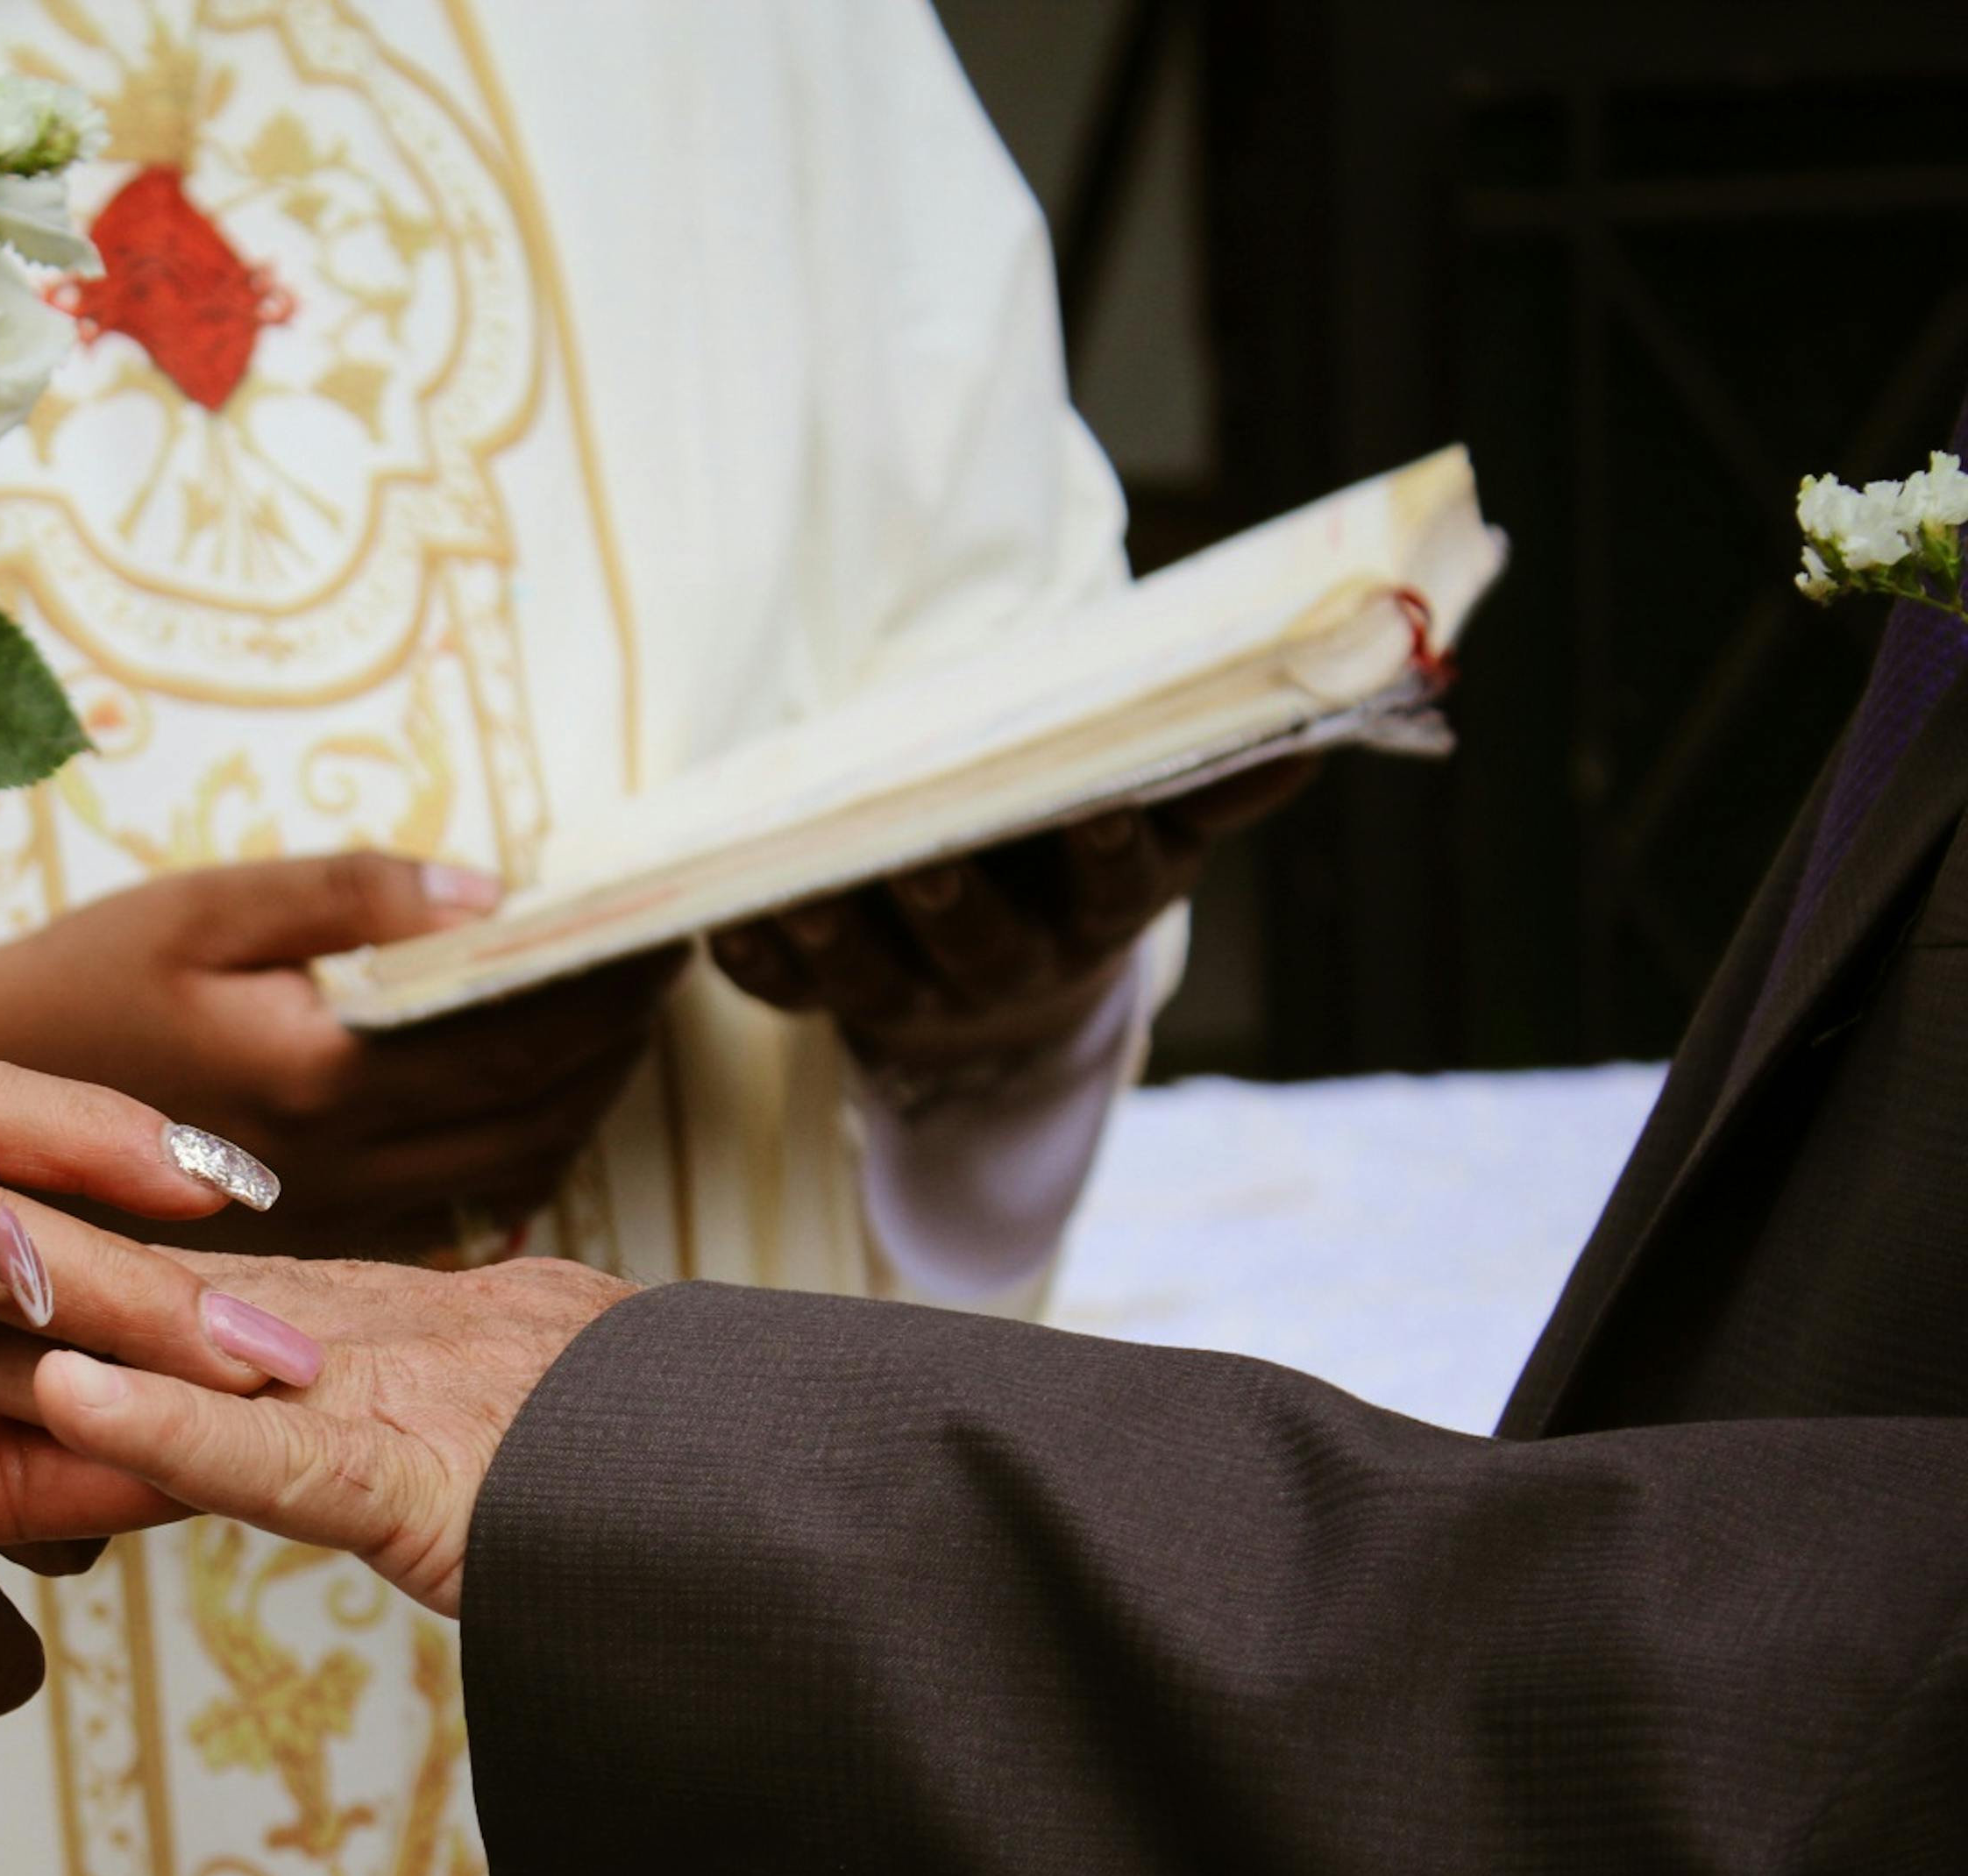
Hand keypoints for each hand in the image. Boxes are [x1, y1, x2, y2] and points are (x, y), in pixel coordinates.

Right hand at [0, 853, 685, 1257]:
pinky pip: (463, 1201)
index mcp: (326, 1079)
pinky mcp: (323, 1233)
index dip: (601, 990)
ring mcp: (339, 1213)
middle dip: (611, 1040)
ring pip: (512, 1166)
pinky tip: (538, 1099)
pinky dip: (521, 1149)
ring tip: (613, 1021)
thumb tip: (491, 895)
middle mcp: (348, 1168)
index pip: (516, 1043)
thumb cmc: (84, 982)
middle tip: (658, 969)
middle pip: (534, 1113)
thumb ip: (353, 898)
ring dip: (577, 1098)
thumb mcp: (207, 907)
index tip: (660, 930)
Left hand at [0, 1250, 634, 1619]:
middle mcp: (357, 1341)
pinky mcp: (433, 1479)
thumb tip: (373, 1435)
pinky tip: (38, 1408)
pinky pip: (274, 1457)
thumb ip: (423, 1437)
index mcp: (366, 1339)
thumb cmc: (680, 1495)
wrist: (819, 1518)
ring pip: (149, 1352)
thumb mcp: (518, 1451)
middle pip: (109, 1289)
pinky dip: (156, 1434)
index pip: (146, 1290)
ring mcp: (390, 1400)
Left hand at [709, 761, 1312, 1072]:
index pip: (1113, 885)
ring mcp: (912, 992)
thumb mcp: (1161, 815)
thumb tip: (1319, 714)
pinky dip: (753, 957)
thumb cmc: (1081, 849)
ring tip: (801, 885)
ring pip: (872, 978)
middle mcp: (1009, 965)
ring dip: (835, 934)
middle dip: (952, 901)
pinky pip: (786, 992)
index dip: (1102, 849)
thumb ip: (1217, 773)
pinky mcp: (825, 998)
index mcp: (1100, 907)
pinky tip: (719, 916)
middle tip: (922, 858)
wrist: (1007, 968)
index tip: (1090, 807)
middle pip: (981, 944)